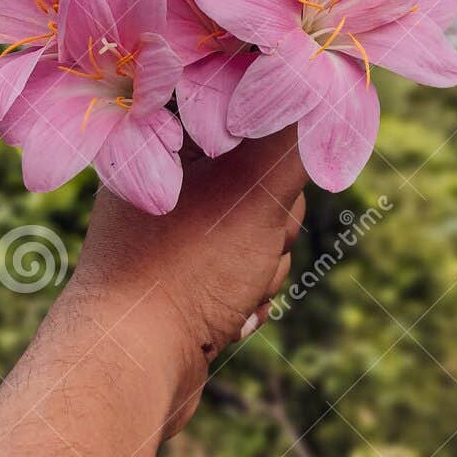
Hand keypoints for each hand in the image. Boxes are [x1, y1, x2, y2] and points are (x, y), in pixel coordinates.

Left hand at [69, 129, 306, 435]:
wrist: (130, 366)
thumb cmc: (186, 268)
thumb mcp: (253, 190)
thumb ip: (295, 135)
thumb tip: (326, 89)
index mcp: (162, 142)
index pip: (247, 119)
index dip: (273, 157)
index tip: (263, 188)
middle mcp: (161, 184)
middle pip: (262, 182)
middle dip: (272, 224)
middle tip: (247, 247)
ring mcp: (169, 237)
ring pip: (257, 234)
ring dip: (262, 269)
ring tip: (231, 292)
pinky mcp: (179, 283)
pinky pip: (237, 276)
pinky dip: (243, 299)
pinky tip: (227, 320)